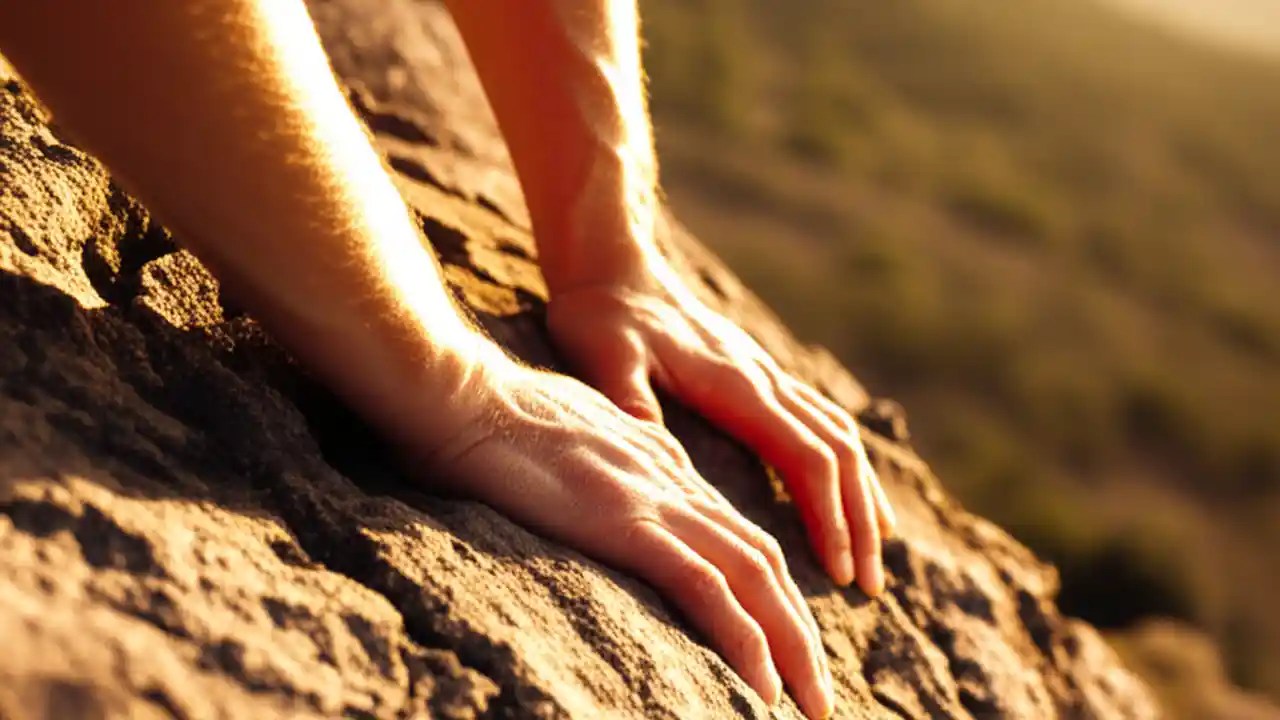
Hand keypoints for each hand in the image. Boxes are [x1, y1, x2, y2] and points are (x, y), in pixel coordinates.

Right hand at [416, 355, 834, 718]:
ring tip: (813, 704)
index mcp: (660, 466)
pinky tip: (763, 688)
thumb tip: (607, 503)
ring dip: (792, 645)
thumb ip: (603, 474)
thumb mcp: (567, 445)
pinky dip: (744, 639)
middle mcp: (673, 483)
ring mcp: (655, 502)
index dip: (772, 592)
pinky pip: (706, 590)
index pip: (736, 536)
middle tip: (820, 695)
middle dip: (800, 631)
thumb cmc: (493, 423)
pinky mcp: (629, 525)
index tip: (787, 643)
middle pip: (764, 560)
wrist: (463, 399)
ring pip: (754, 577)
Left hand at [546, 258, 895, 596]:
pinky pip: (823, 422)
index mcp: (737, 386)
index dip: (829, 515)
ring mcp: (767, 375)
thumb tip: (648, 443)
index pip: (805, 457)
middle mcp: (765, 379)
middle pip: (839, 453)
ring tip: (878, 553)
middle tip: (870, 588)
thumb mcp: (603, 355)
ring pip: (840, 436)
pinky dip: (847, 465)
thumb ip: (628, 397)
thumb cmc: (601, 316)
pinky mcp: (758, 376)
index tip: (841, 572)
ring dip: (863, 495)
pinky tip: (849, 494)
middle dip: (861, 520)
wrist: (611, 265)